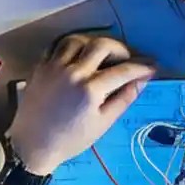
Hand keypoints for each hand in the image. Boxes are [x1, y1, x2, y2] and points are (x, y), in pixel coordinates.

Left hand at [7, 35, 154, 174]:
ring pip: (78, 39)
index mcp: (90, 90)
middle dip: (121, 48)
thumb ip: (123, 99)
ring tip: (102, 53)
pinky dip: (72, 46)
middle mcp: (73, 72)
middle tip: (127, 58)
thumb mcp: (103, 123)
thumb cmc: (71, 139)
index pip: (123, 70)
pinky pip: (57, 46)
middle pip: (102, 45)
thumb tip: (141, 81)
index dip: (141, 66)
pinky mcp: (40, 66)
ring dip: (94, 42)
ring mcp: (54, 66)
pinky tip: (79, 55)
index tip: (152, 66)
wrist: (32, 145)